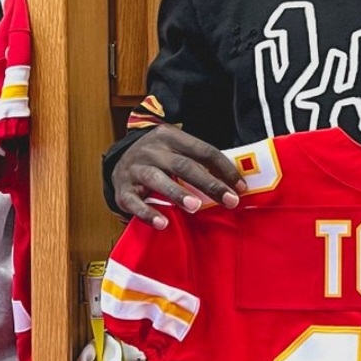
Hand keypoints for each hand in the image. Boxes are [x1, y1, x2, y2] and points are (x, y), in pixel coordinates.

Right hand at [112, 125, 247, 228]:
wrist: (119, 162)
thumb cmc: (159, 160)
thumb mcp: (177, 152)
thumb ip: (200, 163)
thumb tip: (236, 185)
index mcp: (170, 136)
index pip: (203, 150)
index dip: (224, 169)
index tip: (241, 187)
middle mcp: (151, 150)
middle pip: (183, 165)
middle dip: (209, 184)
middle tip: (229, 200)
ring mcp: (135, 169)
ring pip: (158, 179)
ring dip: (178, 193)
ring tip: (195, 207)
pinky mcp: (122, 190)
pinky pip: (135, 202)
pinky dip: (148, 213)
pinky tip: (162, 223)